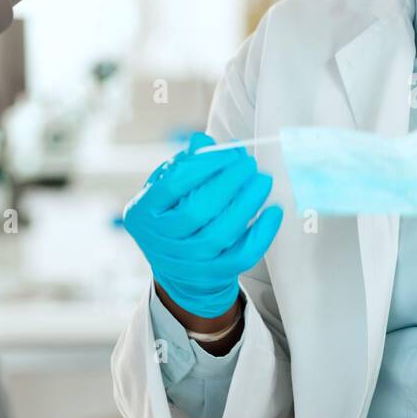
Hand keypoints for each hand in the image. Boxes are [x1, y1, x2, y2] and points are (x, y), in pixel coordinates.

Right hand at [122, 132, 282, 316]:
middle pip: (197, 210)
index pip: (173, 184)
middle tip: (249, 164)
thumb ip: (186, 165)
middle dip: (228, 183)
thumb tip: (204, 142)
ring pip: (220, 234)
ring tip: (262, 181)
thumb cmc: (174, 217)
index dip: (205, 165)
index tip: (230, 151)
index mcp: (143, 212)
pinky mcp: (213, 275)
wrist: (180, 271)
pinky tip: (273, 212)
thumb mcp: (168, 190)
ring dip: (247, 204)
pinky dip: (261, 234)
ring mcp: (186, 262)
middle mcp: (160, 240)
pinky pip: (242, 255)